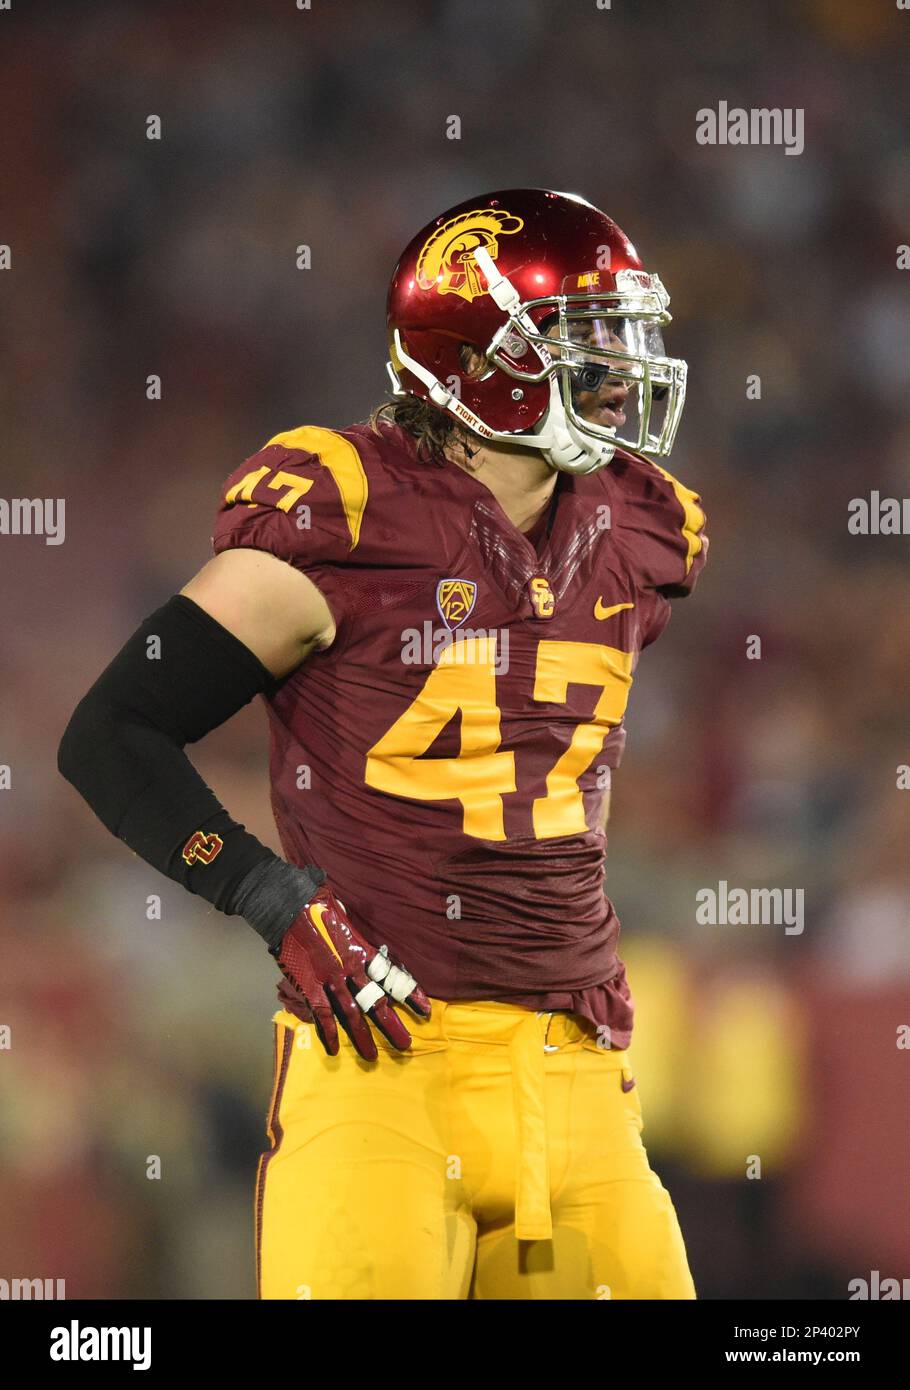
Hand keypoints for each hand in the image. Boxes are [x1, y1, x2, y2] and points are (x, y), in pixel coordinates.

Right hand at [271, 886, 430, 1059]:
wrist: (290, 907)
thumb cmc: (320, 908)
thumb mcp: (348, 921)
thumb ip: (358, 939)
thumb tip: (366, 947)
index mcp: (363, 952)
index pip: (392, 977)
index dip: (410, 994)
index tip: (426, 1010)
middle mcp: (351, 968)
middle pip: (376, 1001)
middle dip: (391, 1025)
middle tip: (405, 1045)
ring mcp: (330, 979)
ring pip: (351, 1014)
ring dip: (362, 1037)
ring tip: (373, 1057)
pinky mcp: (309, 985)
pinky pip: (321, 1013)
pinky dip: (327, 1032)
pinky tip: (333, 1049)